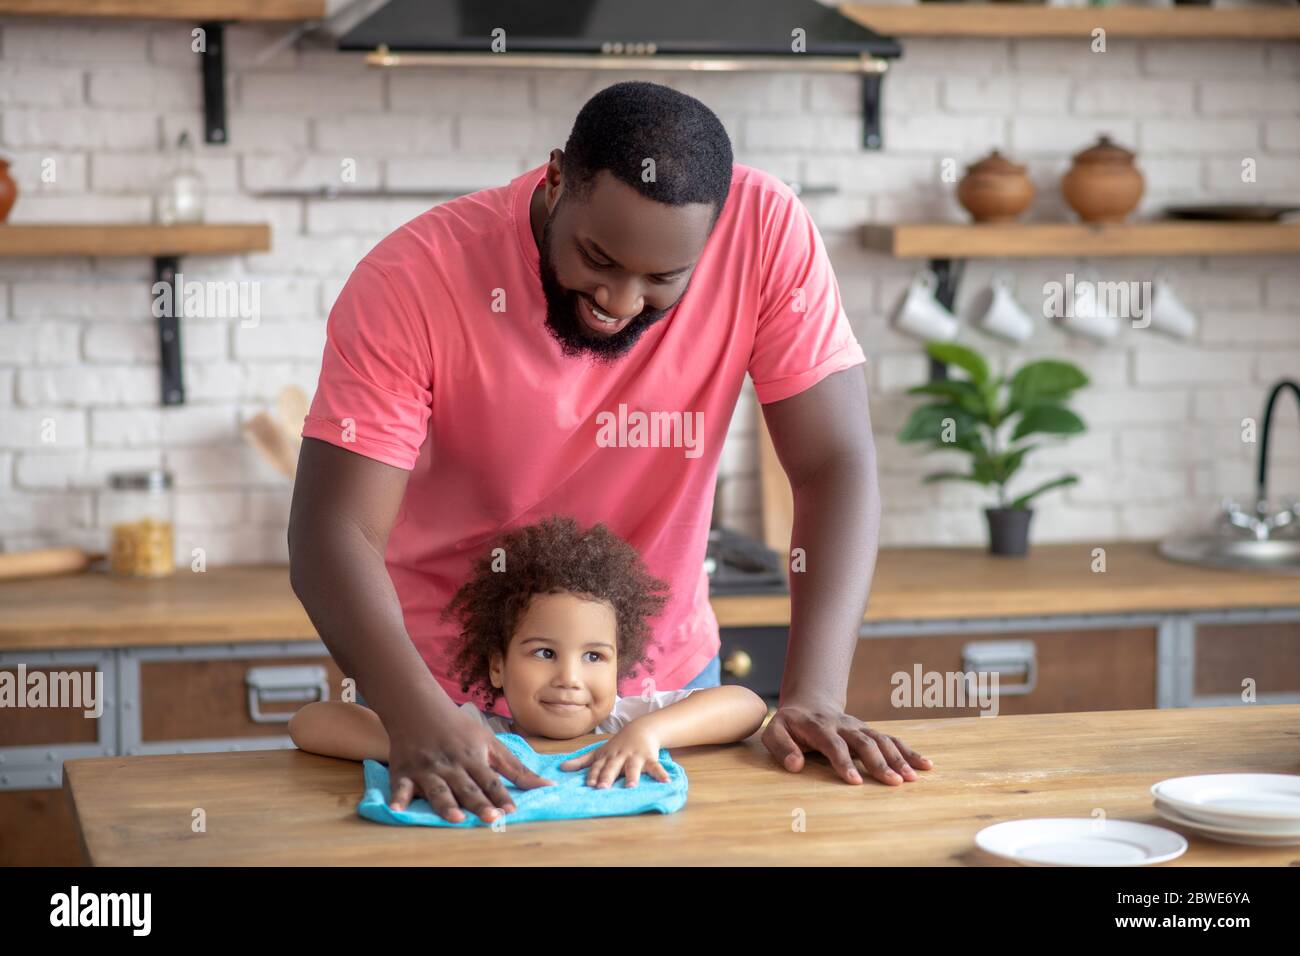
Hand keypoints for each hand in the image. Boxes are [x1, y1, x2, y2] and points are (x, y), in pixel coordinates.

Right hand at [386, 703, 553, 821]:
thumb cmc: (459, 728)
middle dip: (479, 803)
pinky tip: (397, 809)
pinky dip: (398, 798)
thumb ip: (516, 767)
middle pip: (467, 788)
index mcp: (473, 757)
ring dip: (446, 804)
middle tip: (491, 818)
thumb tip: (547, 785)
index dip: (500, 796)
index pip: (490, 780)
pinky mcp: (404, 772)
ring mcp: (427, 769)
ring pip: (438, 790)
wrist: (419, 707)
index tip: (511, 811)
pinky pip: (400, 787)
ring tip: (456, 818)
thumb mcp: (490, 742)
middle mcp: (451, 764)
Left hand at [559, 723, 669, 788]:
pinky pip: (655, 767)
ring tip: (631, 786)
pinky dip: (661, 774)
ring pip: (633, 767)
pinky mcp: (649, 758)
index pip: (598, 766)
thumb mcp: (599, 752)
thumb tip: (561, 768)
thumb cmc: (616, 745)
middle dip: (607, 776)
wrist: (640, 729)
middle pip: (612, 767)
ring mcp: (635, 757)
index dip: (593, 774)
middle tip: (602, 787)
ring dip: (632, 776)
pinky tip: (665, 782)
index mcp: (607, 756)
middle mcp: (620, 757)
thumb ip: (581, 762)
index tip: (588, 784)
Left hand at [762, 701, 932, 785]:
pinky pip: (891, 740)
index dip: (844, 762)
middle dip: (879, 762)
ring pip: (881, 740)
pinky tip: (926, 765)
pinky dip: (909, 751)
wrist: (807, 704)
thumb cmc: (788, 725)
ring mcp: (858, 726)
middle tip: (894, 783)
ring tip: (912, 778)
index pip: (833, 744)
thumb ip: (781, 747)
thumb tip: (795, 766)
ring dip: (898, 758)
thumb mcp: (773, 732)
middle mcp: (842, 724)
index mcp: (818, 726)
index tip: (856, 782)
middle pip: (863, 742)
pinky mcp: (869, 731)